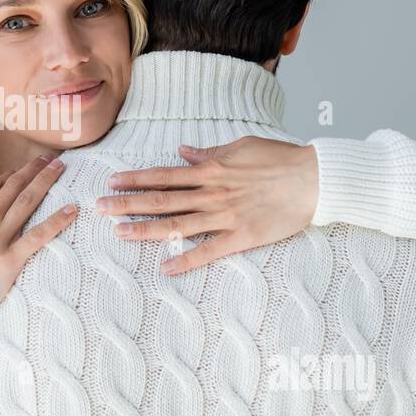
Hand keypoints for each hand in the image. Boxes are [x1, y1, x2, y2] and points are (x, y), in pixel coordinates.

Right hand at [0, 153, 76, 323]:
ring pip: (27, 202)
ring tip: (61, 168)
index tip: (25, 168)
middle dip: (34, 169)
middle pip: (14, 187)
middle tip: (50, 158)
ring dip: (46, 181)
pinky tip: (71, 210)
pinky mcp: (10, 261)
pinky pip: (38, 236)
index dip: (12, 174)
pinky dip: (56, 221)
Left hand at [97, 137, 318, 274]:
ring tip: (118, 233)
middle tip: (99, 207)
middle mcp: (212, 193)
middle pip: (161, 199)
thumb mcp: (242, 146)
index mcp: (211, 170)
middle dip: (128, 203)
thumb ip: (210, 152)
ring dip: (146, 230)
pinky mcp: (242, 237)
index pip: (164, 175)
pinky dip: (187, 260)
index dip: (136, 179)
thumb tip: (184, 151)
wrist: (315, 179)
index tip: (112, 181)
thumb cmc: (281, 159)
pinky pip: (209, 251)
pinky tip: (166, 269)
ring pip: (177, 224)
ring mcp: (225, 216)